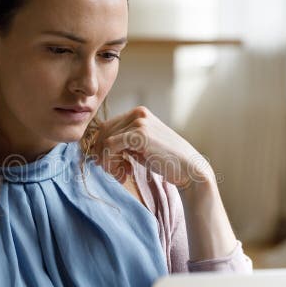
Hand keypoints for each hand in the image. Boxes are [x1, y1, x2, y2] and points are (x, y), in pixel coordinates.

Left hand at [93, 106, 212, 188]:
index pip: (107, 127)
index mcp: (139, 113)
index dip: (102, 148)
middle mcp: (138, 113)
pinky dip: (111, 162)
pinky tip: (126, 172)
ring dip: (108, 162)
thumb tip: (96, 149)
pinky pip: (109, 147)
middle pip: (103, 133)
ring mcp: (139, 122)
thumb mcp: (141, 146)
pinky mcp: (139, 134)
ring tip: (123, 174)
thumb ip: (123, 142)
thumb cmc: (165, 160)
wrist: (189, 168)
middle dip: (104, 155)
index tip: (110, 165)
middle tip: (116, 172)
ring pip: (105, 141)